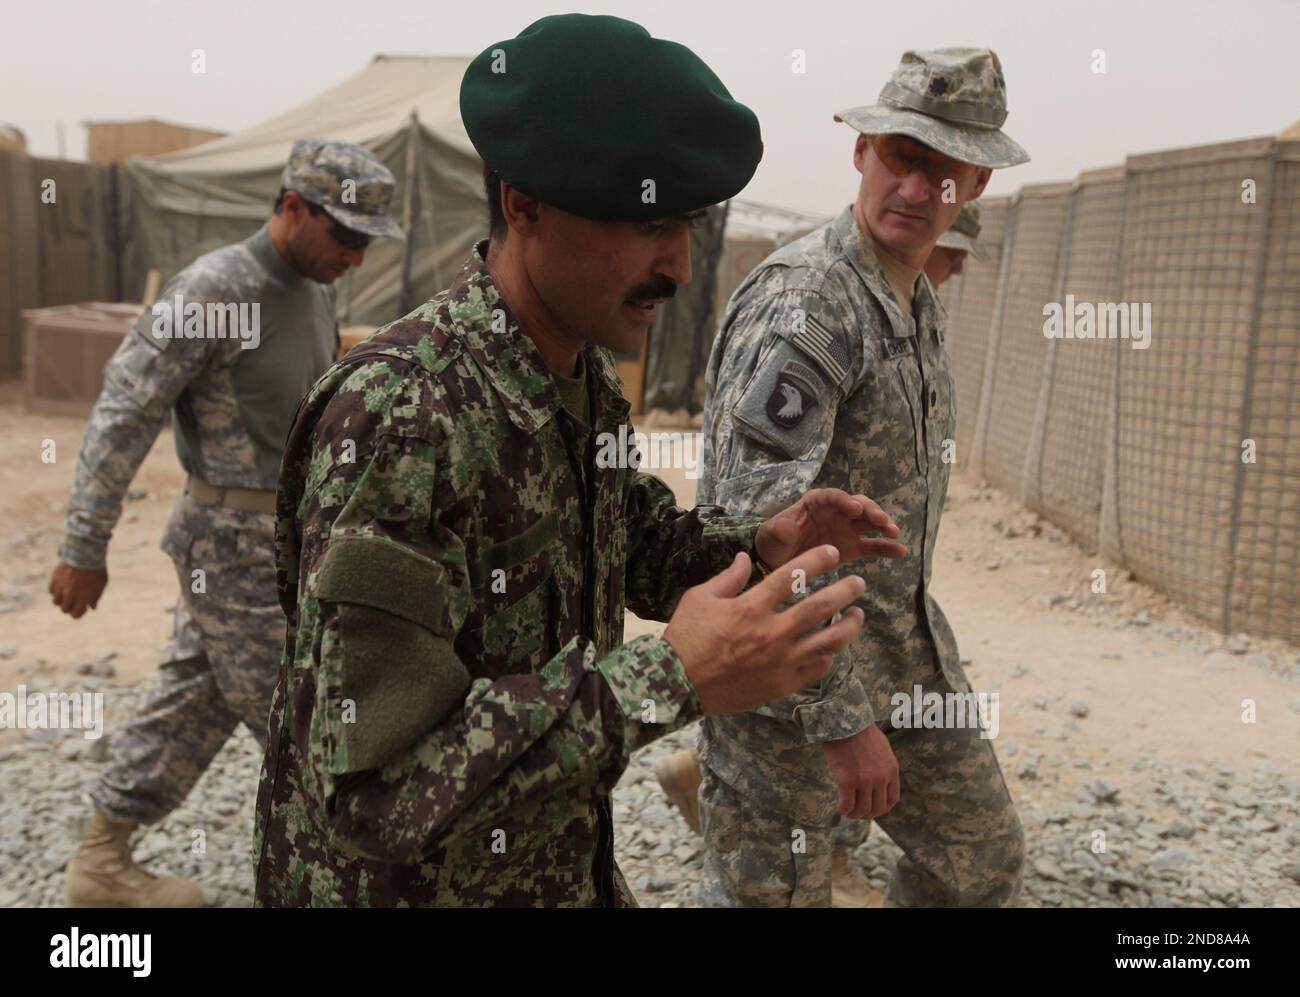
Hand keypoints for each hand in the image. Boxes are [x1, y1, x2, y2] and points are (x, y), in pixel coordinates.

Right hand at [49, 561, 107, 618]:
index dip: (78, 612)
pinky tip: (62, 585)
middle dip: (70, 606)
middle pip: (65, 609)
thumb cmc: (96, 570)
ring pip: (56, 602)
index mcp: (83, 599)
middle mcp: (70, 596)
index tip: (81, 607)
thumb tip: (91, 608)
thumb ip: (95, 598)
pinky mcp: (54, 580)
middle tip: (74, 600)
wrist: (85, 554)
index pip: (75, 615)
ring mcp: (61, 588)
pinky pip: (51, 591)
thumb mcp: (100, 585)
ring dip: (61, 600)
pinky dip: (56, 590)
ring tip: (67, 593)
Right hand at [662, 544, 865, 714]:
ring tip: (858, 616)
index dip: (817, 560)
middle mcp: (771, 633)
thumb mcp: (700, 598)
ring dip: (849, 626)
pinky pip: (816, 669)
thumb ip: (729, 577)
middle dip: (846, 591)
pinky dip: (828, 656)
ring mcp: (779, 661)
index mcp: (751, 607)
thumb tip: (745, 557)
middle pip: (821, 607)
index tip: (832, 553)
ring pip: (828, 641)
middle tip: (859, 583)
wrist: (677, 685)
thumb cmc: (685, 638)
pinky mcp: (781, 685)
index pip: (793, 576)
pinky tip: (831, 648)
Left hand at [755, 488, 906, 570]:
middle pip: (858, 505)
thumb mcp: (771, 535)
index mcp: (816, 502)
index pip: (833, 497)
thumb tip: (786, 525)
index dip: (845, 501)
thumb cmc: (773, 541)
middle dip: (870, 510)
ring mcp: (846, 529)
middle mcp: (836, 512)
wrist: (777, 561)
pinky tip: (902, 552)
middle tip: (881, 520)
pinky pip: (873, 546)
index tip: (855, 509)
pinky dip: (887, 548)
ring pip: (870, 522)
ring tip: (894, 533)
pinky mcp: (853, 547)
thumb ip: (780, 530)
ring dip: (884, 525)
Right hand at [821, 723, 899, 819]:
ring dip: (854, 814)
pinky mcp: (846, 780)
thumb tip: (879, 781)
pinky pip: (846, 805)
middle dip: (867, 814)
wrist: (843, 719)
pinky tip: (839, 808)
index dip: (882, 808)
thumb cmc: (859, 730)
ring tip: (846, 811)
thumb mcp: (882, 747)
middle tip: (856, 812)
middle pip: (877, 808)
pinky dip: (843, 810)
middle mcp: (880, 777)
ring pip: (862, 810)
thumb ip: (883, 766)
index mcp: (891, 769)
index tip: (872, 809)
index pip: (892, 799)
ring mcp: (864, 780)